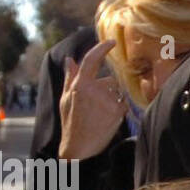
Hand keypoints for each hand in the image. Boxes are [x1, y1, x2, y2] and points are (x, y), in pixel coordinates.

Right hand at [58, 40, 125, 160]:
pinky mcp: (118, 111)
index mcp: (79, 85)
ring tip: (101, 114)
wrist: (79, 147)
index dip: (102, 48)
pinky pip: (124, 103)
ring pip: (118, 92)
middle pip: (110, 80)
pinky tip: (108, 119)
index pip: (91, 59)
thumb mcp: (65, 99)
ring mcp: (107, 100)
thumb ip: (70, 77)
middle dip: (107, 90)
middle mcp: (94, 90)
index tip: (111, 42)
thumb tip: (70, 59)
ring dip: (114, 100)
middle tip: (97, 107)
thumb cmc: (70, 122)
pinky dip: (119, 109)